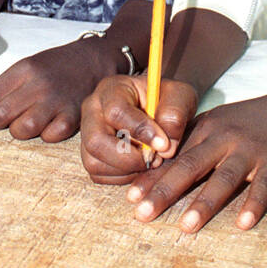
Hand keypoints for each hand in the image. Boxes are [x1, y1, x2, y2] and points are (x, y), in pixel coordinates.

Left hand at [0, 38, 108, 142]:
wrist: (96, 59)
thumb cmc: (58, 65)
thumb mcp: (28, 66)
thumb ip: (1, 87)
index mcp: (24, 69)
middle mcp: (39, 85)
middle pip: (1, 115)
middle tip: (2, 120)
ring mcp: (57, 101)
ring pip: (22, 129)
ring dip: (19, 130)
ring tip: (24, 123)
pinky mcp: (74, 116)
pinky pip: (50, 136)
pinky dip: (46, 135)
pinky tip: (47, 125)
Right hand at [80, 74, 197, 183]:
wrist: (156, 106)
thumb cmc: (165, 99)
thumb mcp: (179, 96)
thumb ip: (175, 115)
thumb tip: (166, 147)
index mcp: (112, 89)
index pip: (116, 111)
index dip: (140, 131)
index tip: (163, 144)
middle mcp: (92, 111)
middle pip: (96, 141)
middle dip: (128, 158)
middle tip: (155, 159)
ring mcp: (87, 134)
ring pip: (94, 162)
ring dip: (127, 170)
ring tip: (150, 161)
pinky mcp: (89, 154)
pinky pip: (99, 175)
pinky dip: (122, 177)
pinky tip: (140, 165)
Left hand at [127, 91, 266, 231]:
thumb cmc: (249, 120)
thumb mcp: (217, 123)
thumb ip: (191, 142)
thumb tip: (157, 168)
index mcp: (206, 129)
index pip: (174, 156)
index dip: (152, 177)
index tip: (131, 198)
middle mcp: (224, 138)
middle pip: (190, 166)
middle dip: (165, 191)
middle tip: (143, 214)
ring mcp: (250, 150)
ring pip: (224, 177)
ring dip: (204, 203)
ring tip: (186, 226)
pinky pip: (262, 186)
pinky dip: (253, 204)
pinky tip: (243, 224)